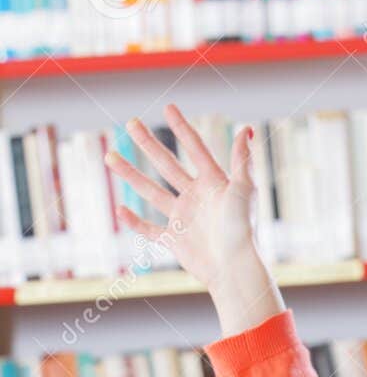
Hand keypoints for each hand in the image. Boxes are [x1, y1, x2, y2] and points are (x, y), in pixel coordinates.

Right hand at [104, 104, 262, 287]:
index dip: (182, 128)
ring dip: (131, 175)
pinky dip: (134, 222)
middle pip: (167, 165)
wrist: (235, 269)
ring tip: (110, 157)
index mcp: (214, 184)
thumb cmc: (243, 230)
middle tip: (131, 123)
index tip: (168, 107)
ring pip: (152, 192)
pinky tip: (119, 209)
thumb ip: (242, 160)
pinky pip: (149, 229)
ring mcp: (184, 220)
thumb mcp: (243, 190)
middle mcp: (197, 198)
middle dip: (148, 144)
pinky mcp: (175, 241)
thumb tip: (244, 129)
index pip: (195, 149)